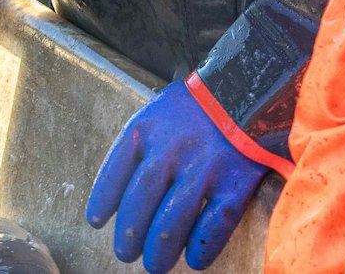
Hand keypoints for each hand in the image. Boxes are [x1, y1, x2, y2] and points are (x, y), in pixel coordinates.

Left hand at [85, 79, 268, 272]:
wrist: (249, 88)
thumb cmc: (197, 104)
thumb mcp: (158, 111)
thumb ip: (141, 145)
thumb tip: (121, 191)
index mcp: (145, 130)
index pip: (115, 172)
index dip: (103, 200)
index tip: (96, 221)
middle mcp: (170, 151)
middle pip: (141, 202)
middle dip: (129, 233)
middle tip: (124, 253)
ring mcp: (204, 169)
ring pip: (172, 221)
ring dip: (159, 248)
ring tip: (153, 264)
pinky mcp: (236, 185)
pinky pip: (214, 226)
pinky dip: (202, 247)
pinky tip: (194, 260)